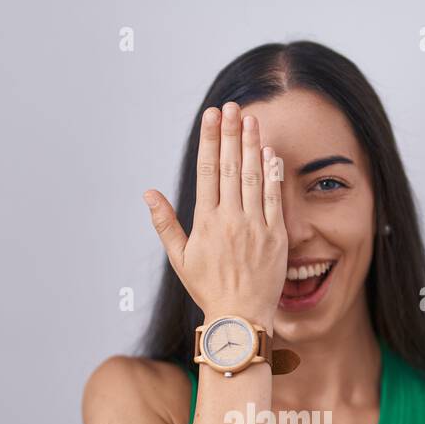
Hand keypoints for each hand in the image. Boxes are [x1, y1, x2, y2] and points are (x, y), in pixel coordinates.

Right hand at [142, 101, 286, 332]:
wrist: (241, 317)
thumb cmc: (208, 288)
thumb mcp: (180, 258)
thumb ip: (165, 223)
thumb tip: (148, 193)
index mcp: (206, 222)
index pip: (207, 171)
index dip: (209, 140)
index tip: (211, 116)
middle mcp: (231, 220)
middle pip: (229, 167)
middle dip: (230, 134)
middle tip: (231, 106)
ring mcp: (255, 227)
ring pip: (253, 177)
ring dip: (252, 145)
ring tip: (251, 119)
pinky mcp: (276, 236)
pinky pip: (273, 198)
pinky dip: (272, 174)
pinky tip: (269, 152)